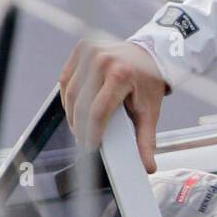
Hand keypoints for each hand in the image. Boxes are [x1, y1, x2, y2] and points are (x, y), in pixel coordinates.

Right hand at [60, 40, 166, 172]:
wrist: (149, 53)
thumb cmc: (148, 82)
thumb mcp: (150, 110)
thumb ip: (146, 139)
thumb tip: (148, 166)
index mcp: (121, 74)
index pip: (98, 111)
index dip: (92, 132)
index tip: (90, 146)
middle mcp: (103, 60)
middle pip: (81, 103)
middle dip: (79, 126)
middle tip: (84, 139)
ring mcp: (90, 52)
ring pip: (70, 91)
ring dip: (71, 113)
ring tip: (79, 126)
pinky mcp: (82, 49)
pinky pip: (66, 78)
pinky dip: (68, 96)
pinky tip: (75, 108)